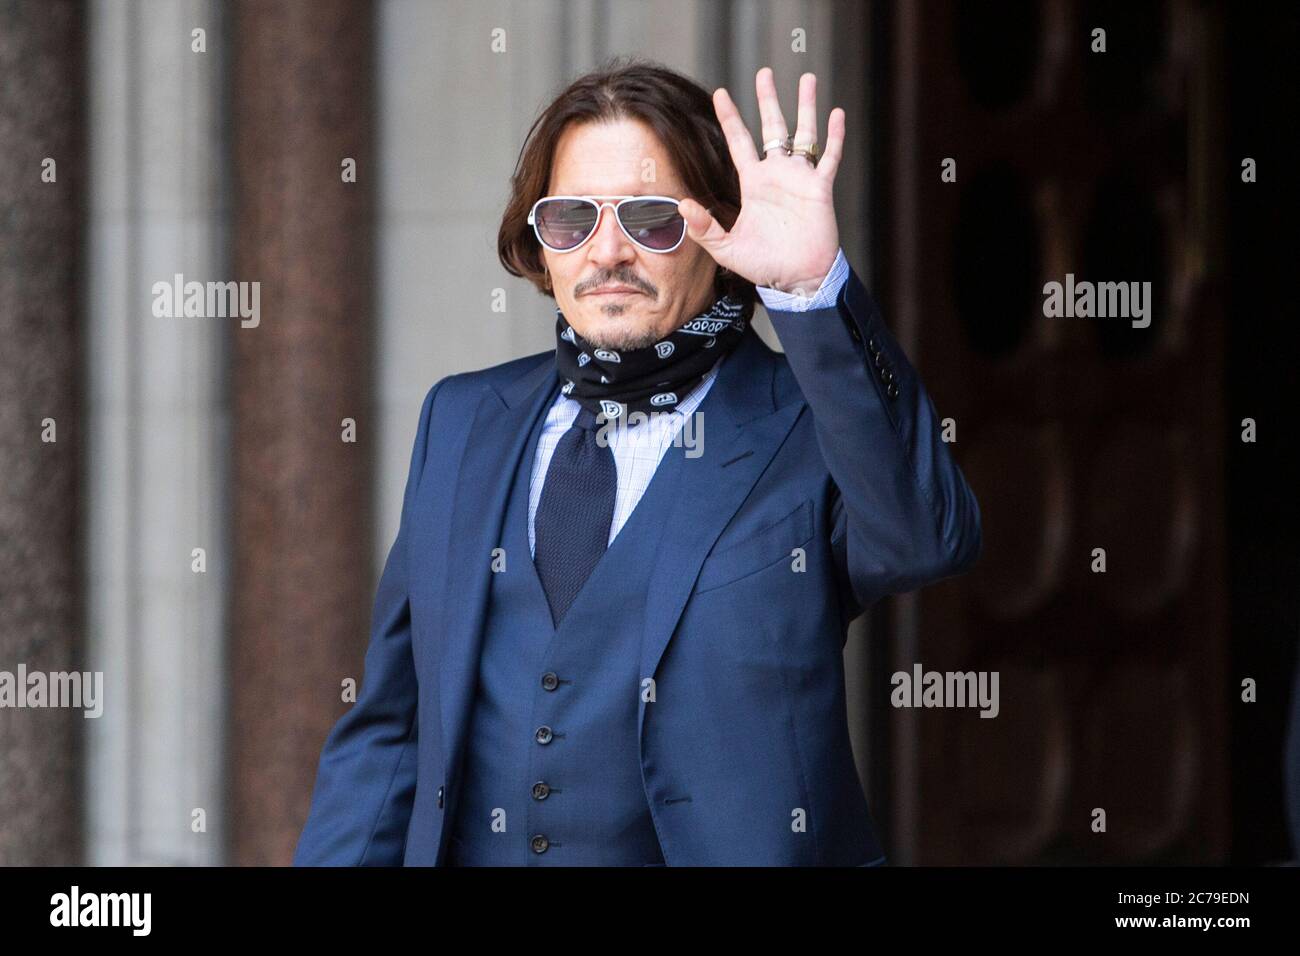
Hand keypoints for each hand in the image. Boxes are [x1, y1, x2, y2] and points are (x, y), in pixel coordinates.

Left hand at [678, 68, 843, 299]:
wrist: (797, 279)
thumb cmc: (763, 265)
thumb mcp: (726, 248)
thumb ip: (704, 227)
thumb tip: (682, 206)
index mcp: (753, 183)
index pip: (739, 141)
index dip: (730, 117)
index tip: (720, 93)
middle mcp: (776, 174)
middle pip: (772, 127)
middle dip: (768, 100)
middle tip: (764, 73)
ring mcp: (800, 179)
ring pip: (804, 133)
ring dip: (805, 106)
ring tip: (807, 78)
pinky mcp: (820, 189)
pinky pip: (829, 157)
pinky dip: (834, 136)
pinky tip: (836, 113)